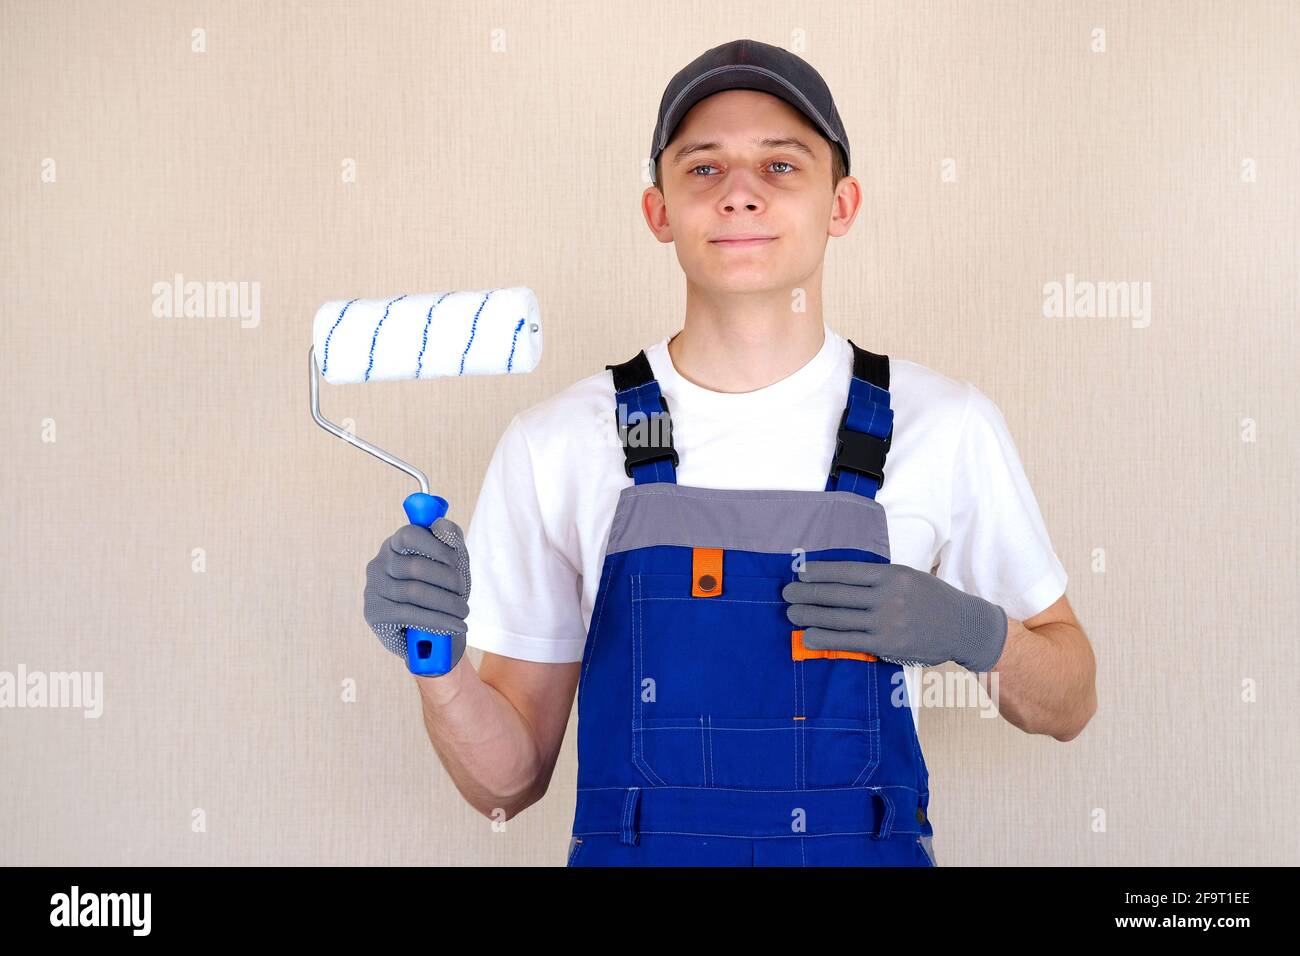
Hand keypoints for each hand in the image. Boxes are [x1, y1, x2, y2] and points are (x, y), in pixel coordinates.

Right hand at [363, 516, 471, 672]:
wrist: (433, 631)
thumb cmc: (441, 591)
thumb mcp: (452, 564)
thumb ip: (450, 540)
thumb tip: (443, 525)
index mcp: (395, 544)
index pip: (409, 535)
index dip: (434, 546)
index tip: (455, 560)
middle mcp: (379, 564)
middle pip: (414, 566)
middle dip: (447, 580)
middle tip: (463, 591)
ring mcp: (373, 589)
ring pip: (414, 592)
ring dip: (446, 603)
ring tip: (463, 612)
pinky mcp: (374, 613)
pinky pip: (409, 614)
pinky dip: (438, 620)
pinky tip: (456, 625)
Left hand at [782, 560, 1007, 671]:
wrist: (963, 626)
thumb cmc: (933, 599)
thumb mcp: (909, 576)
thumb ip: (878, 579)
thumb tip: (839, 579)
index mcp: (891, 574)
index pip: (846, 571)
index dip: (819, 572)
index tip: (800, 572)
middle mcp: (887, 596)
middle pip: (837, 594)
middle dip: (807, 593)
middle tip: (786, 593)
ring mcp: (887, 621)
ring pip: (838, 617)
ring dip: (809, 615)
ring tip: (791, 613)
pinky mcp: (887, 645)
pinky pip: (849, 641)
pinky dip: (825, 638)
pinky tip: (808, 637)